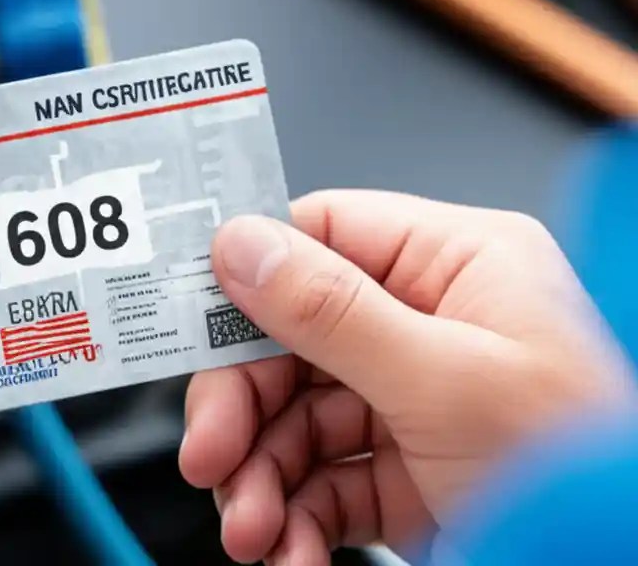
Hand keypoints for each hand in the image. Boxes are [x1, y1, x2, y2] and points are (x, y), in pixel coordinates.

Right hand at [180, 190, 635, 564]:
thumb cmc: (583, 471)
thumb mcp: (444, 381)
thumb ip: (331, 310)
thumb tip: (242, 245)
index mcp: (456, 267)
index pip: (321, 238)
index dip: (247, 280)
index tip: (189, 325)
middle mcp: (428, 324)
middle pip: (287, 341)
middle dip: (241, 408)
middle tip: (210, 455)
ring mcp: (410, 401)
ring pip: (291, 420)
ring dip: (258, 478)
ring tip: (252, 529)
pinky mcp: (399, 473)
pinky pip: (316, 482)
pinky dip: (290, 518)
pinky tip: (290, 549)